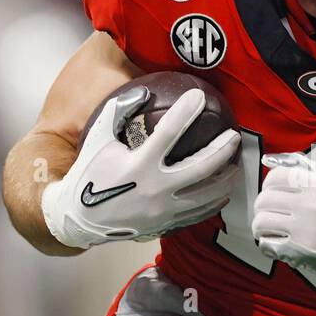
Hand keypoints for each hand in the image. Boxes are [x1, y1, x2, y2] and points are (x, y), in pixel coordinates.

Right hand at [42, 86, 240, 248]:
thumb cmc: (90, 174)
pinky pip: (198, 213)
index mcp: (138, 165)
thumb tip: (142, 90)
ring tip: (235, 164)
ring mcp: (163, 210)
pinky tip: (222, 191)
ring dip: (225, 178)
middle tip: (234, 135)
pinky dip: (214, 201)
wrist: (80, 218)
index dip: (186, 111)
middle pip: (201, 167)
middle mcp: (155, 189)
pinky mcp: (165, 224)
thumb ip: (118, 113)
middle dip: (222, 149)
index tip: (198, 96)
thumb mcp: (98, 140)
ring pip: (207, 195)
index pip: (169, 132)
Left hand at [251, 151, 315, 292]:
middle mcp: (311, 205)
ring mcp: (304, 229)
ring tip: (270, 228)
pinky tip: (277, 242)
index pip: (276, 177)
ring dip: (261, 226)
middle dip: (263, 207)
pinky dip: (267, 243)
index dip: (268, 185)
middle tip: (270, 213)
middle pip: (264, 200)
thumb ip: (303, 168)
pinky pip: (266, 243)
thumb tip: (269, 161)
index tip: (272, 193)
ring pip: (261, 222)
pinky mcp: (299, 251)